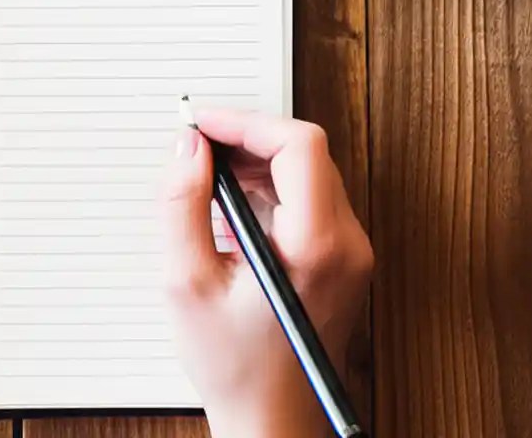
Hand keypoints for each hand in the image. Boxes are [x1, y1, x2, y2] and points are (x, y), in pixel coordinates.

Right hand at [159, 108, 372, 437]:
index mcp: (317, 245)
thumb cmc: (237, 368)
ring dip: (256, 164)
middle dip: (248, 139)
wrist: (271, 420)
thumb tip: (188, 150)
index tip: (203, 124)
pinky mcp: (341, 263)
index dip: (245, 122)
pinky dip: (269, 191)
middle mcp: (347, 245)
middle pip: (306, 154)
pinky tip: (229, 209)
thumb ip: (182, 205)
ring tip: (206, 179)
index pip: (298, 144)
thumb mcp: (186, 282)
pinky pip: (310, 202)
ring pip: (309, 174)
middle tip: (198, 147)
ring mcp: (349, 254)